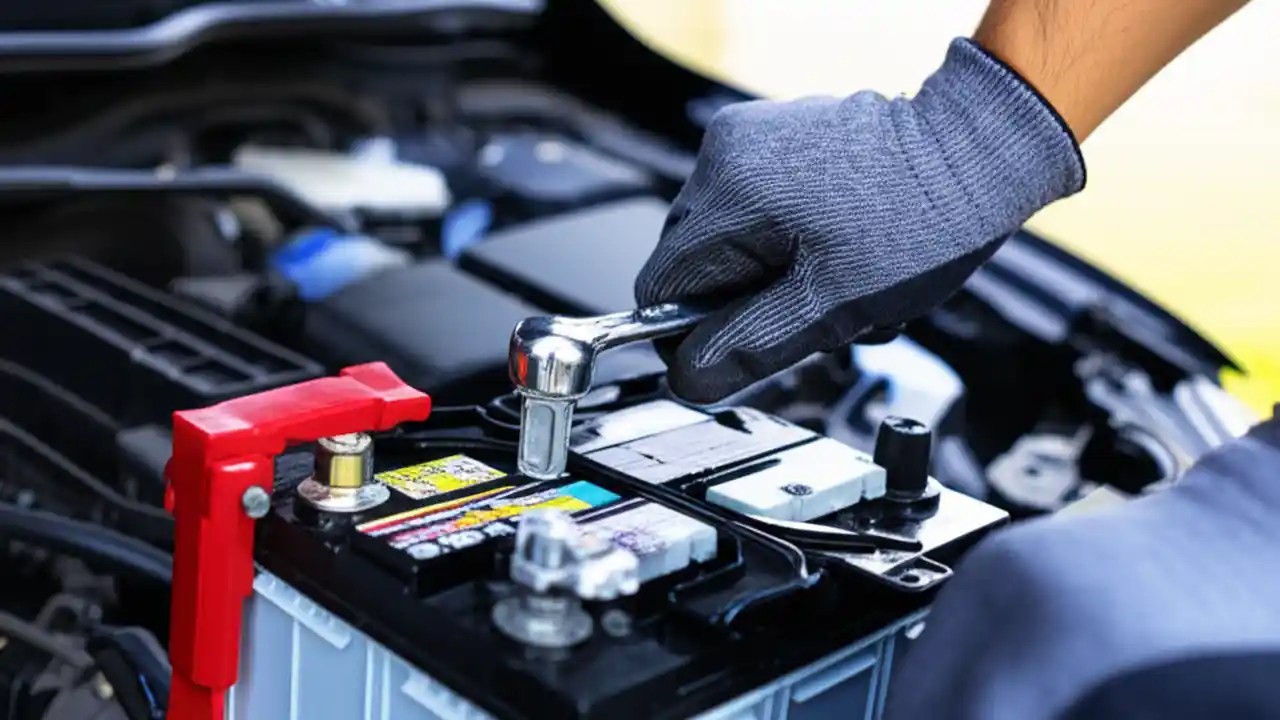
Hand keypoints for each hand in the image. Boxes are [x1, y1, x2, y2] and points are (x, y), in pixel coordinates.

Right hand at [635, 38, 1084, 403]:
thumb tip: (687, 376)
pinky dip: (788, 241)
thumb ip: (749, 345)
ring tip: (835, 279)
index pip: (661, 283)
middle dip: (746, 300)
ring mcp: (753, 138)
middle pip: (695, 262)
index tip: (735, 348)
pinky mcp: (779, 136)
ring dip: (772, 275)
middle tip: (812, 311)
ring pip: (729, 240)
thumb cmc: (921, 222)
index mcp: (729, 191)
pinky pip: (756, 208)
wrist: (980, 151)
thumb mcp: (830, 306)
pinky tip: (836, 249)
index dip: (689, 330)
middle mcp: (727, 152)